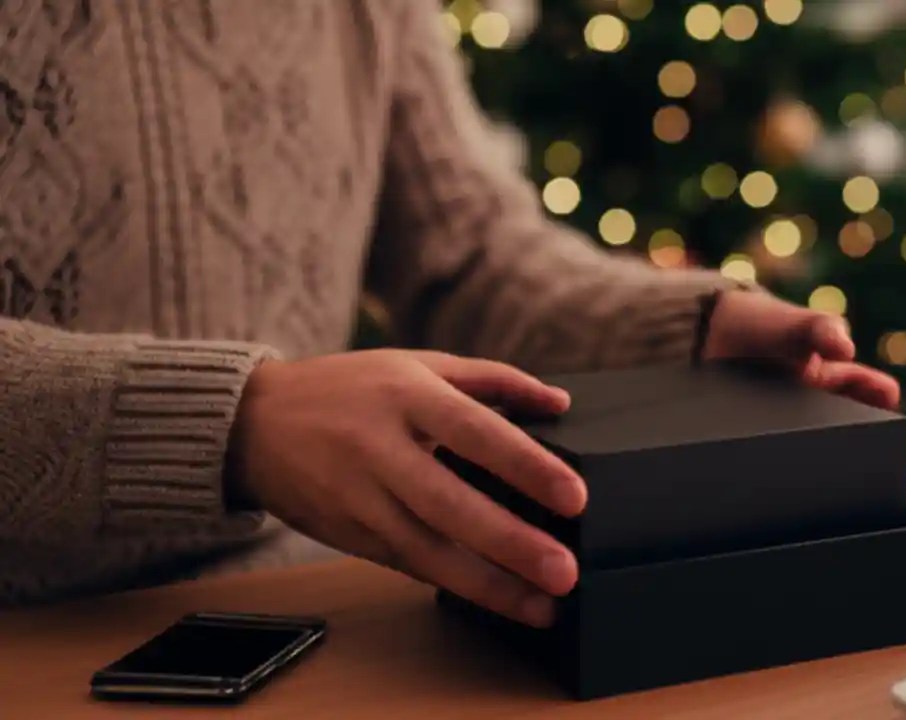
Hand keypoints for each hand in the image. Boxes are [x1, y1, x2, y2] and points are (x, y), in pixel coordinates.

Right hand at [227, 350, 584, 627]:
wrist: (253, 424)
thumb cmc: (348, 388)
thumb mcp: (416, 364)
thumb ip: (492, 380)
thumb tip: (560, 400)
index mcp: (406, 396)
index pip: (476, 431)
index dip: (526, 465)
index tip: (574, 497)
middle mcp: (380, 448)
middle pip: (450, 503)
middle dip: (510, 543)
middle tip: (564, 571)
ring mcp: (360, 497)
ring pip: (427, 550)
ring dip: (488, 584)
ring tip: (542, 606)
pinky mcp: (350, 535)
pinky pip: (409, 565)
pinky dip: (455, 584)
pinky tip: (499, 599)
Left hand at [703, 291, 905, 513]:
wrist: (702, 339)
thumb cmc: (758, 328)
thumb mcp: (792, 327)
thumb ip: (818, 331)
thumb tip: (843, 345)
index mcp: (846, 389)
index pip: (896, 426)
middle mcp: (832, 417)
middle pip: (885, 456)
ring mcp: (805, 435)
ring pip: (854, 472)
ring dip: (881, 497)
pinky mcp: (776, 449)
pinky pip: (811, 481)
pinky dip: (831, 503)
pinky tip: (846, 527)